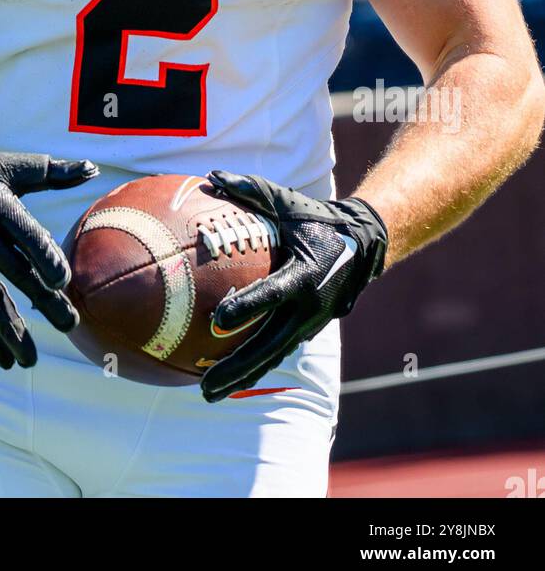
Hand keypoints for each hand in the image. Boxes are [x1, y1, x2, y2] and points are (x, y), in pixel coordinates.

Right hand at [0, 141, 98, 369]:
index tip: (63, 281)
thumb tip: (91, 168)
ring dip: (12, 332)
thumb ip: (52, 173)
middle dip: (44, 302)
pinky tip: (5, 360)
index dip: (45, 258)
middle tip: (71, 325)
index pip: (26, 237)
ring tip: (32, 360)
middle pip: (16, 274)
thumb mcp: (9, 166)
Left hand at [199, 172, 387, 402]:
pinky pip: (277, 350)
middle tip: (204, 388)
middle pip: (268, 346)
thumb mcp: (288, 202)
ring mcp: (310, 324)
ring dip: (242, 376)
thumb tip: (213, 177)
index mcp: (305, 275)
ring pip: (272, 356)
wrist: (365, 244)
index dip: (246, 308)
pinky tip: (226, 376)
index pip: (271, 295)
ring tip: (208, 394)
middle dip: (236, 368)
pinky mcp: (308, 330)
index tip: (218, 320)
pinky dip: (254, 365)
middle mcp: (309, 307)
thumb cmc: (318, 218)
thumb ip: (252, 191)